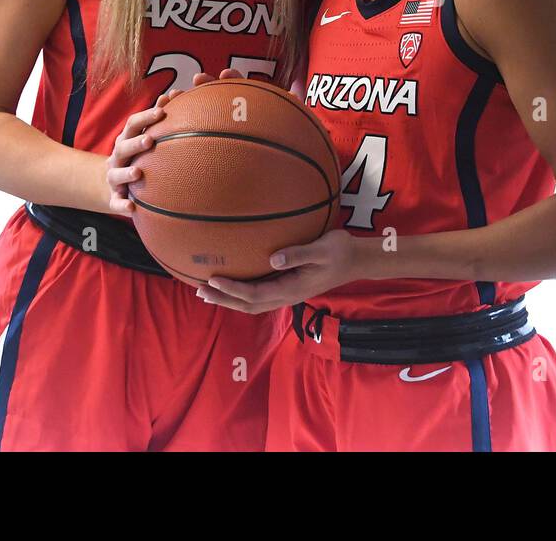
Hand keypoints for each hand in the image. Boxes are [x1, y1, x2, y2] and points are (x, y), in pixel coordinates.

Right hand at [106, 68, 245, 216]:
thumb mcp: (145, 139)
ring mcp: (114, 178)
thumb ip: (160, 122)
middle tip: (150, 139)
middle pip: (122, 146)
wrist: (115, 185)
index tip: (162, 111)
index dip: (145, 117)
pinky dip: (121, 205)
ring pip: (115, 174)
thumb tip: (181, 94)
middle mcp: (118, 157)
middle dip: (135, 142)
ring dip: (126, 172)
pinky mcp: (114, 198)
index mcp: (127, 140)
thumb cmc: (138, 157)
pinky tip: (131, 207)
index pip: (132, 124)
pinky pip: (116, 202)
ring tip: (138, 172)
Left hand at [196, 229, 359, 313]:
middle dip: (224, 299)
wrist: (356, 260)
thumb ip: (298, 254)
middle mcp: (287, 296)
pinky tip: (232, 284)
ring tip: (207, 292)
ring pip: (253, 303)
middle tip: (199, 291)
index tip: (212, 280)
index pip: (255, 294)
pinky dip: (241, 294)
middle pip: (248, 305)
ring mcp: (287, 294)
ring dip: (229, 299)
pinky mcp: (288, 288)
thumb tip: (273, 259)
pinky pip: (260, 296)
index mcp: (292, 288)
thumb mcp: (322, 249)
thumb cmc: (340, 251)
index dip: (232, 290)